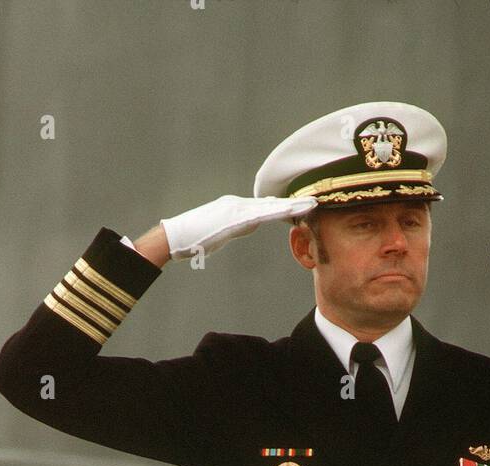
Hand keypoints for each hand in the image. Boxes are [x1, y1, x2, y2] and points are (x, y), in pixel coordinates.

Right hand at [161, 193, 317, 259]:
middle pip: (271, 204)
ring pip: (269, 207)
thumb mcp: (221, 232)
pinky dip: (276, 213)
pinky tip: (290, 212)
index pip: (265, 207)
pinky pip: (259, 215)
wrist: (174, 237)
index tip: (302, 206)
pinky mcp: (232, 217)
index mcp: (235, 208)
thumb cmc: (193, 239)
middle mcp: (237, 204)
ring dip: (290, 206)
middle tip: (314, 201)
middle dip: (293, 203)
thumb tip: (252, 225)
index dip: (285, 207)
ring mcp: (235, 209)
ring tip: (310, 204)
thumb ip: (238, 226)